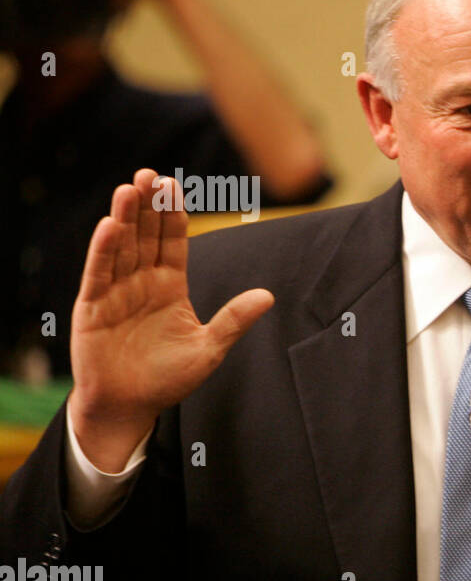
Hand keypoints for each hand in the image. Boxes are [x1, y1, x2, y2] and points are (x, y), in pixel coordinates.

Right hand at [68, 169, 273, 471]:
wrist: (130, 406)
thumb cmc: (169, 379)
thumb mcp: (209, 349)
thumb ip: (233, 320)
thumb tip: (269, 296)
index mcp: (170, 286)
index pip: (172, 242)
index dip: (172, 214)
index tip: (175, 185)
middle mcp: (142, 282)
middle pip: (145, 236)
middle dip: (147, 205)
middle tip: (150, 174)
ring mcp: (116, 292)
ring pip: (121, 247)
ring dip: (125, 218)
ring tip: (130, 188)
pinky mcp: (93, 307)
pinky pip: (99, 273)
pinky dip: (103, 250)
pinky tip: (110, 226)